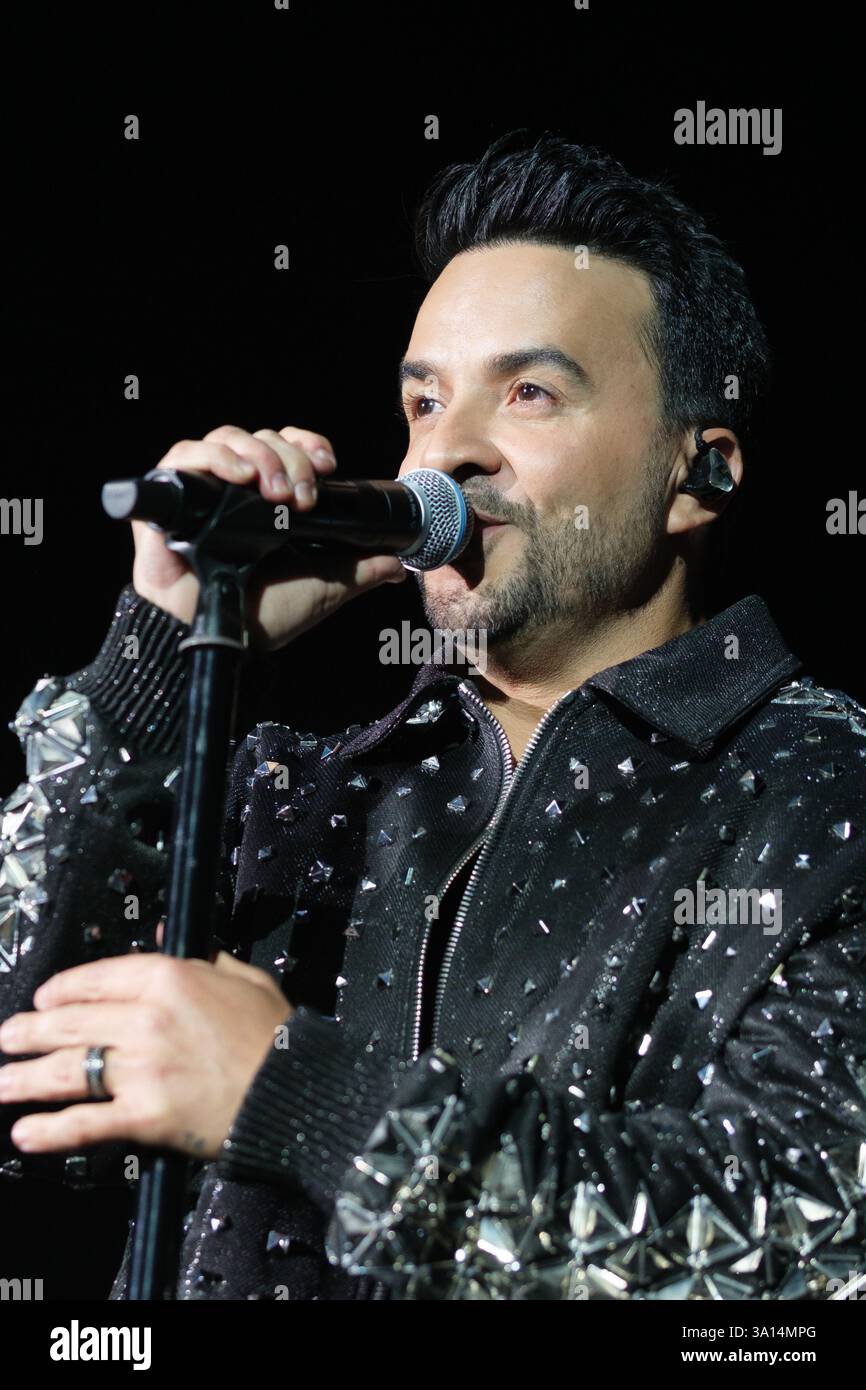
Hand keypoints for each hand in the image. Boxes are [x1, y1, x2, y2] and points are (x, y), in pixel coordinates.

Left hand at [0, 952, 292, 1160]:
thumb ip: (205, 959)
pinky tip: (26, 1134)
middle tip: (9, 1036)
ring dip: (23, 1078)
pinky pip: (85, 1123)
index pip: (96, 978)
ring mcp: (142, 1069)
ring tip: (1, 1082)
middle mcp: (147, 1020)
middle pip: (69, 1022)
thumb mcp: (246, 979)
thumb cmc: (277, 1038)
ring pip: (65, 1071)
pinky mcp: (145, 1115)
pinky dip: (50, 1131)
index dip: (60, 989)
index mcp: (170, 979)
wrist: (296, 1092)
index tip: (44, 998)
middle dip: (28, 1031)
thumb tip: (168, 940)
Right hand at [132, 423, 406, 650]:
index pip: (286, 448)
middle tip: (303, 498)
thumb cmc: (263, 616)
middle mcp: (234, 490)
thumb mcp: (325, 587)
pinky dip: (212, 457)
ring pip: (226, 439)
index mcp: (268, 504)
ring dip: (258, 455)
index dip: (307, 446)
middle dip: (290, 459)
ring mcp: (200, 491)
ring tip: (273, 493)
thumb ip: (360, 570)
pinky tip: (237, 476)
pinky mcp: (168, 497)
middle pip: (261, 439)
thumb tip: (398, 564)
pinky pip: (182, 455)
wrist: (223, 639)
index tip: (328, 464)